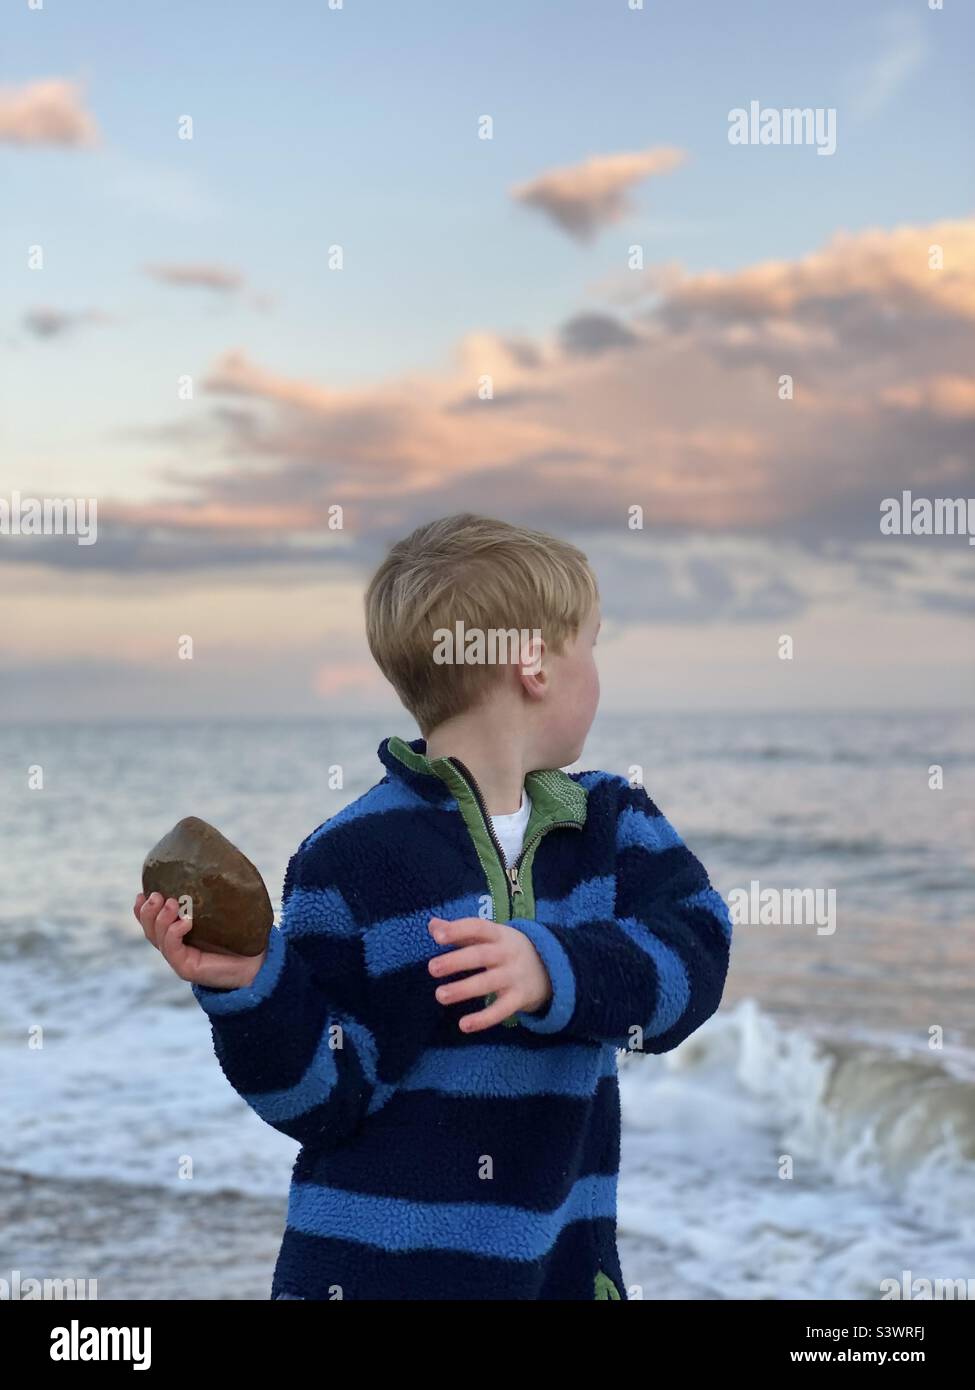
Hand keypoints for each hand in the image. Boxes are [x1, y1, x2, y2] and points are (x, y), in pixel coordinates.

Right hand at [135, 891, 265, 989]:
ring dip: (161, 919)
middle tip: (156, 895)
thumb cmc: (242, 936)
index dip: (142, 909)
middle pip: (150, 930)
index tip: (141, 893)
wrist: (256, 964)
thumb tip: (214, 866)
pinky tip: (185, 922)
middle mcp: (176, 947)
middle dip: (148, 912)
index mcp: (179, 935)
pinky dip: (174, 933)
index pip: (152, 923)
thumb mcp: (222, 912)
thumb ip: (212, 896)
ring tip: (171, 903)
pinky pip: (172, 949)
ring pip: (158, 938)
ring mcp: (179, 959)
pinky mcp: (186, 969)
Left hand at [427, 916, 551, 1032]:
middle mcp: (507, 953)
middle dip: (456, 961)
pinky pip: (501, 1010)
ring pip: (488, 983)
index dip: (458, 930)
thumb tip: (432, 925)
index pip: (478, 927)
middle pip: (481, 955)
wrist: (551, 968)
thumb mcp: (490, 936)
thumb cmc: (507, 950)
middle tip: (432, 968)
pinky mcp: (519, 998)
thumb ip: (461, 932)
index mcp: (498, 935)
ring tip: (440, 995)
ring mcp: (515, 976)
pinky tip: (464, 1025)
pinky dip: (484, 1019)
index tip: (437, 937)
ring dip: (464, 989)